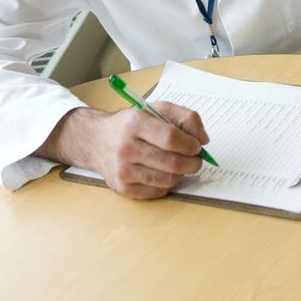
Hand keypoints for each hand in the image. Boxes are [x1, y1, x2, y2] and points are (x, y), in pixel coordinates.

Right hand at [40, 102, 208, 199]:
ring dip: (182, 174)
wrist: (97, 140)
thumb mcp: (156, 109)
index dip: (190, 144)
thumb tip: (203, 139)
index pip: (171, 138)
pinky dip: (168, 184)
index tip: (197, 145)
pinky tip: (165, 173)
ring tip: (182, 165)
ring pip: (167, 180)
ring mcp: (123, 170)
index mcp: (134, 123)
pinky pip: (157, 191)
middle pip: (172, 162)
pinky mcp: (123, 187)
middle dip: (192, 162)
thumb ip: (185, 117)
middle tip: (196, 159)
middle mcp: (126, 147)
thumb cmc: (131, 124)